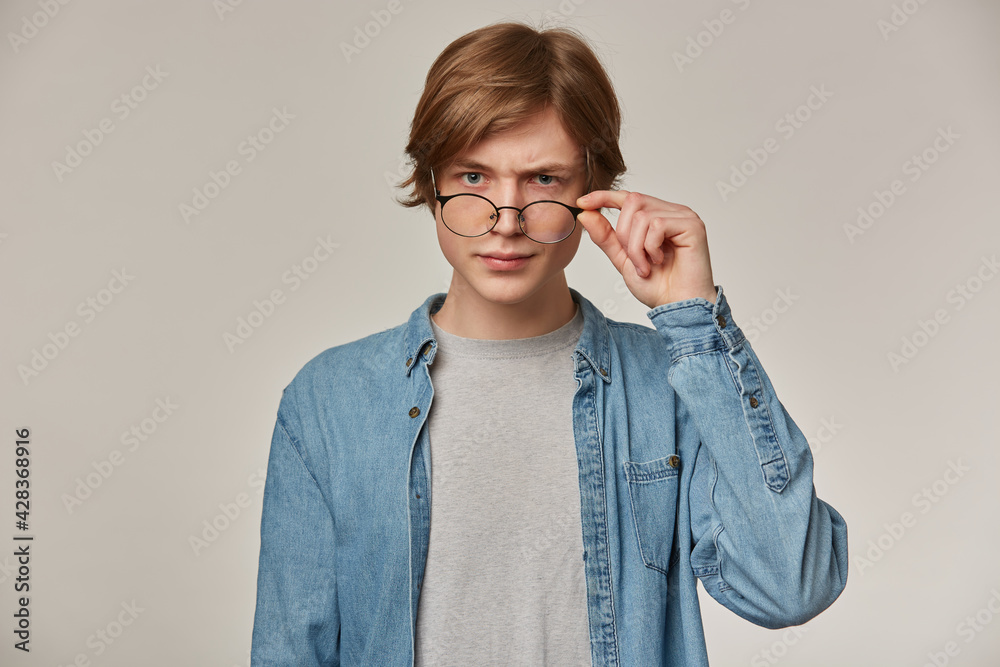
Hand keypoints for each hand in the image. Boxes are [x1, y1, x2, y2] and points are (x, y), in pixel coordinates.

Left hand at [575, 190, 716, 308]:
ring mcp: (684, 216)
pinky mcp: (692, 225)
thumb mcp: (622, 259)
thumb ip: (606, 237)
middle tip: (634, 260)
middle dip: (624, 234)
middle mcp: (672, 212)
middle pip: (633, 201)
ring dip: (636, 247)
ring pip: (643, 216)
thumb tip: (585, 213)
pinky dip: (650, 247)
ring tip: (646, 266)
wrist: (679, 308)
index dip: (604, 196)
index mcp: (658, 216)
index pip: (628, 197)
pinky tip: (659, 262)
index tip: (582, 203)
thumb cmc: (658, 286)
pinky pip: (657, 224)